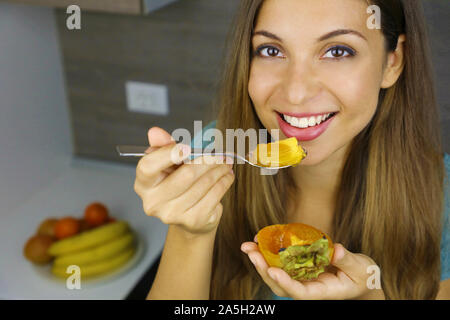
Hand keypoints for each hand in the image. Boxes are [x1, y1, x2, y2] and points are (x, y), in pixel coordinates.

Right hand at [134, 127, 234, 235]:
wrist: (187, 216)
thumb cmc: (177, 183)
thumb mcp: (168, 163)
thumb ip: (162, 146)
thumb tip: (155, 132)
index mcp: (143, 184)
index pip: (149, 166)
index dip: (169, 154)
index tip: (188, 147)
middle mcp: (153, 202)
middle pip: (185, 175)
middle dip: (207, 161)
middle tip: (220, 154)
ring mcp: (173, 214)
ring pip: (203, 184)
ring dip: (219, 170)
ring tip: (226, 163)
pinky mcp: (193, 221)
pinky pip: (214, 196)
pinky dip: (224, 183)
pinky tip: (227, 176)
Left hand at [241, 237, 384, 299]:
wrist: (361, 279)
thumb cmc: (363, 276)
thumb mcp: (360, 268)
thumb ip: (347, 260)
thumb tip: (336, 249)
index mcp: (322, 292)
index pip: (300, 292)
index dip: (285, 283)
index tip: (272, 270)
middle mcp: (308, 288)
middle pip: (280, 285)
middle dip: (263, 269)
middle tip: (250, 250)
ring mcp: (302, 279)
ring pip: (276, 274)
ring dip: (260, 260)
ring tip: (248, 245)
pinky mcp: (299, 268)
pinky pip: (281, 263)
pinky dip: (269, 253)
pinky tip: (260, 240)